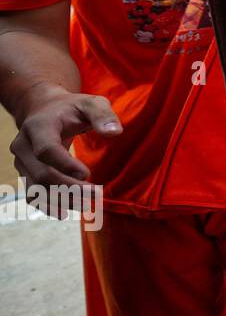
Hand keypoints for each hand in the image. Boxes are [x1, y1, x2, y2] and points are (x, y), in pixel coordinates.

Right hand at [10, 85, 117, 210]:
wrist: (44, 110)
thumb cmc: (72, 107)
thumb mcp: (91, 103)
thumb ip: (102, 115)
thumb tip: (115, 132)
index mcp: (38, 126)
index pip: (46, 150)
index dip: (65, 165)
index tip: (87, 174)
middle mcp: (23, 145)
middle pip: (42, 173)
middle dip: (69, 188)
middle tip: (95, 195)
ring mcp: (21, 161)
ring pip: (35, 187)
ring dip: (60, 200)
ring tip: (84, 206)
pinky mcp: (25, 172)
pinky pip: (31, 193)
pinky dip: (47, 204)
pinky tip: (64, 212)